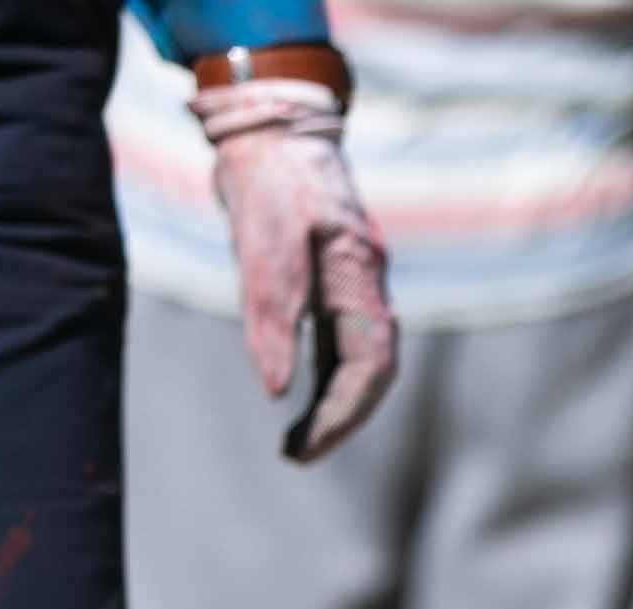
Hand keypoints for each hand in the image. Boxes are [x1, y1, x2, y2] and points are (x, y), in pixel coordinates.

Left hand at [192, 79, 396, 461]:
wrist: (274, 130)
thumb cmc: (269, 178)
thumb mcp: (261, 239)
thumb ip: (271, 312)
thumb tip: (275, 388)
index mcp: (359, 279)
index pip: (370, 366)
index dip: (344, 413)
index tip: (307, 446)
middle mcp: (365, 289)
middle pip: (370, 373)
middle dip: (339, 420)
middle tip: (297, 455)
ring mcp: (352, 288)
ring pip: (357, 363)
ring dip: (332, 406)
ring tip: (296, 442)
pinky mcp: (333, 284)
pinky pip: (339, 345)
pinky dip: (323, 379)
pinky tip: (299, 397)